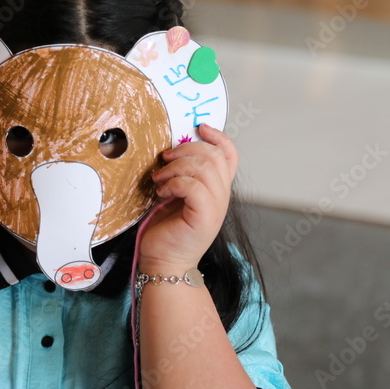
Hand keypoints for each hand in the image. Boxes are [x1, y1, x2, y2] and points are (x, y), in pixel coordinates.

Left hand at [138, 123, 237, 272]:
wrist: (163, 261)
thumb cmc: (166, 229)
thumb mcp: (176, 195)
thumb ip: (183, 174)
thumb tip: (172, 149)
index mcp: (217, 189)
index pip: (230, 155)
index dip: (218, 136)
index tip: (199, 127)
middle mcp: (221, 197)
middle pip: (214, 156)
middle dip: (187, 149)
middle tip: (165, 158)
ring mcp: (216, 208)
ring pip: (203, 169)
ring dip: (175, 167)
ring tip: (159, 178)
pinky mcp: (204, 218)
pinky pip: (192, 187)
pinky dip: (173, 184)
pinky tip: (161, 192)